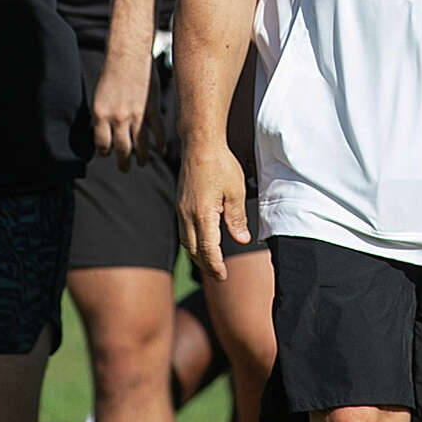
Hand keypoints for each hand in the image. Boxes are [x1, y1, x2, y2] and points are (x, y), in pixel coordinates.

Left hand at [92, 48, 151, 169]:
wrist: (127, 54)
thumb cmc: (110, 70)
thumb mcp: (98, 94)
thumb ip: (99, 114)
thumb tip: (97, 129)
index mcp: (100, 115)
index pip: (102, 143)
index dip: (104, 151)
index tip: (107, 154)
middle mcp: (117, 119)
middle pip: (121, 149)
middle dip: (122, 161)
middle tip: (124, 168)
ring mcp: (136, 115)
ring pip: (140, 144)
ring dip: (140, 157)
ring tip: (140, 164)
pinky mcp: (152, 108)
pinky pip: (157, 131)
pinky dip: (159, 142)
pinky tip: (160, 150)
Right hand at [178, 139, 249, 278]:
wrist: (199, 145)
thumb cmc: (220, 165)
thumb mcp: (235, 192)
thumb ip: (236, 218)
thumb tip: (241, 239)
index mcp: (203, 214)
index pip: (208, 249)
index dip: (215, 265)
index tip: (223, 276)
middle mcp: (187, 215)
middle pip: (194, 250)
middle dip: (206, 265)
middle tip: (219, 276)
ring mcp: (181, 209)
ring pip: (186, 242)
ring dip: (197, 255)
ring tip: (210, 263)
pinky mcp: (180, 204)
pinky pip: (184, 230)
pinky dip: (192, 242)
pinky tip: (201, 242)